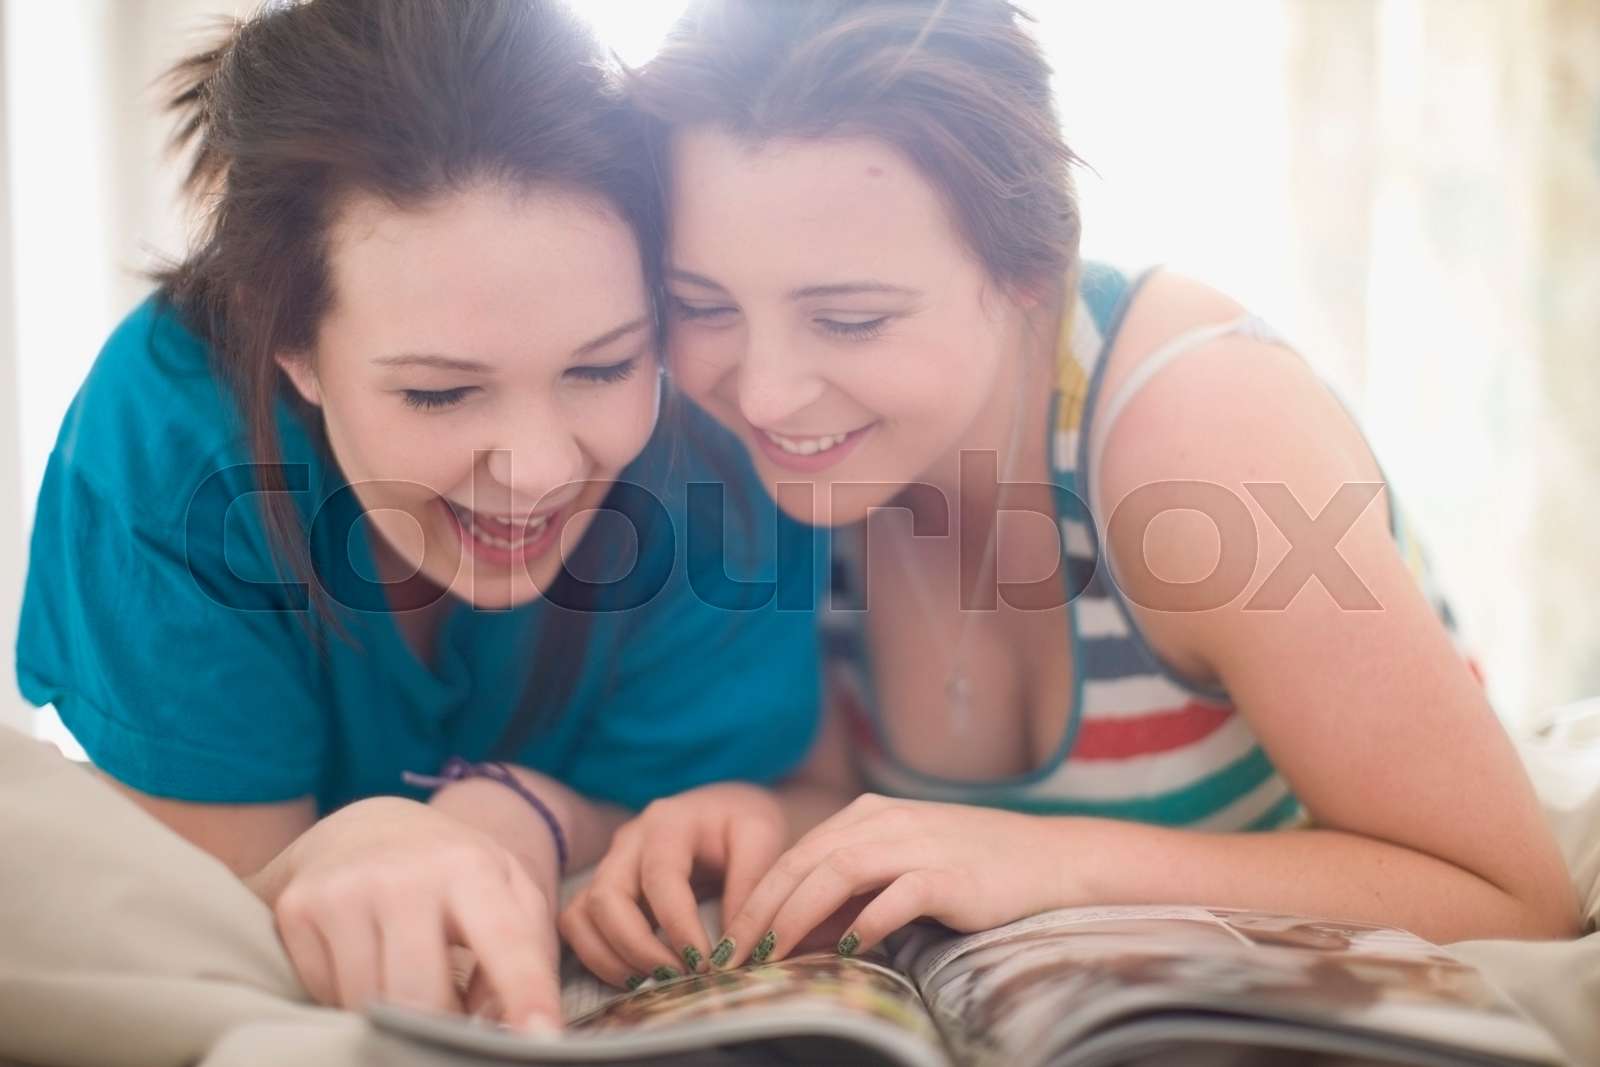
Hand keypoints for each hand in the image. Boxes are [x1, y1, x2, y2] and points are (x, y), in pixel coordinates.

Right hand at [248, 795, 561, 1030]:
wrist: (367, 827)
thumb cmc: (450, 871)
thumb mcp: (504, 889)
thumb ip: (526, 951)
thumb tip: (509, 1025)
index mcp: (470, 867)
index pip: (506, 942)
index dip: (525, 993)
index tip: (543, 1038)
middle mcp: (404, 875)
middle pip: (420, 995)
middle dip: (439, 1026)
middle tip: (450, 1020)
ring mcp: (344, 890)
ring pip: (368, 1004)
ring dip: (393, 1013)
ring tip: (410, 979)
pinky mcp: (297, 908)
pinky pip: (324, 994)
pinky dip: (349, 997)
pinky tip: (366, 963)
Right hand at [559, 782, 787, 986]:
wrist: (725, 807)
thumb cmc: (743, 820)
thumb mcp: (761, 837)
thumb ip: (749, 886)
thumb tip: (732, 948)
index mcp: (668, 822)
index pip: (660, 878)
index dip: (678, 926)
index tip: (707, 963)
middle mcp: (628, 842)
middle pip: (605, 897)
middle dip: (637, 948)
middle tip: (678, 978)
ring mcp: (609, 864)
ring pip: (581, 915)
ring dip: (611, 958)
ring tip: (656, 983)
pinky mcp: (602, 887)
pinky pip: (578, 925)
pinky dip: (598, 956)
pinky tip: (635, 976)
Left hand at [716, 794, 1075, 965]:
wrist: (1048, 859)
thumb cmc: (971, 867)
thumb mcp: (901, 866)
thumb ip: (851, 891)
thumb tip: (794, 934)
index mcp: (869, 814)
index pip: (795, 856)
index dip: (755, 898)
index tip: (730, 942)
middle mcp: (886, 821)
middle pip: (804, 863)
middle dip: (761, 912)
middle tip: (733, 957)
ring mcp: (918, 845)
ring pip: (837, 873)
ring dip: (796, 916)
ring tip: (773, 956)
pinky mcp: (950, 876)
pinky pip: (896, 896)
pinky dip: (864, 923)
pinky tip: (845, 950)